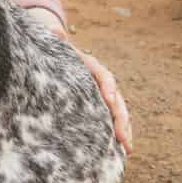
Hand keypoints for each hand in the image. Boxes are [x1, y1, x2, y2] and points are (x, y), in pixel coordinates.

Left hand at [25, 10, 132, 154]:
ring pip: (119, 113)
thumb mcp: (54, 48)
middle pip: (116, 100)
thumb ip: (56, 40)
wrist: (58, 59)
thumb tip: (56, 31)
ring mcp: (103, 97)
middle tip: (122, 137)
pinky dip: (118, 135)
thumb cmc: (55, 56)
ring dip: (124, 130)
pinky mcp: (100, 110)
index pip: (104, 76)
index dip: (108, 87)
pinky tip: (122, 151)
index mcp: (91, 67)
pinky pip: (112, 122)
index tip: (110, 99)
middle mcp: (101, 83)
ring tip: (127, 148)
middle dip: (121, 118)